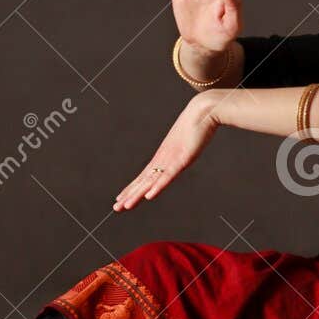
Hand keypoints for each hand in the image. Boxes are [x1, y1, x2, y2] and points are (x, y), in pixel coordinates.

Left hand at [113, 93, 218, 210]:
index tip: (122, 198)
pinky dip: (158, 186)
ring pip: (151, 181)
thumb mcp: (186, 144)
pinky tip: (149, 196)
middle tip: (116, 207)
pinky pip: (167, 176)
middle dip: (129, 195)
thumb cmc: (196, 126)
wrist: (203, 111)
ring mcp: (170, 159)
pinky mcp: (181, 159)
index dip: (132, 188)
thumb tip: (181, 154)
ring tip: (125, 206)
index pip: (144, 177)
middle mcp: (162, 159)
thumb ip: (181, 152)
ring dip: (137, 194)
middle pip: (143, 181)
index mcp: (163, 157)